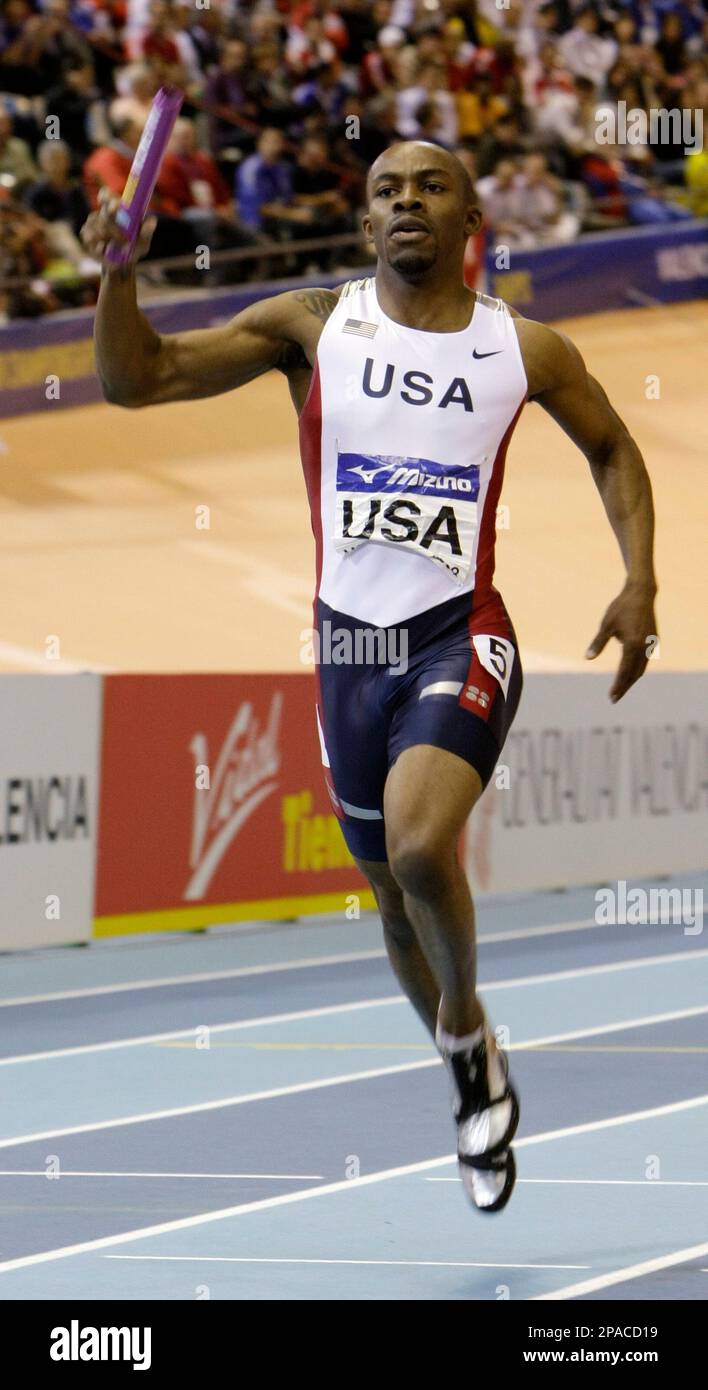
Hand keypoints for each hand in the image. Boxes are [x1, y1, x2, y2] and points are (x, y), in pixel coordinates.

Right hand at [79, 187, 156, 266]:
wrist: (122, 263)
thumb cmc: (135, 246)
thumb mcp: (144, 241)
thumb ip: (147, 231)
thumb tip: (153, 222)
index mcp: (116, 208)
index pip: (106, 195)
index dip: (107, 198)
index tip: (115, 208)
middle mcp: (102, 213)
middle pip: (103, 215)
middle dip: (114, 227)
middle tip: (125, 240)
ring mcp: (92, 223)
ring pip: (98, 229)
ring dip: (111, 241)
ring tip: (120, 249)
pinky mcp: (86, 235)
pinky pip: (90, 240)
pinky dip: (101, 249)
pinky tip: (107, 252)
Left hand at [585, 581, 657, 702]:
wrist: (641, 593)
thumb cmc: (620, 607)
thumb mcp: (606, 625)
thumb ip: (598, 643)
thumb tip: (588, 658)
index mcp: (633, 645)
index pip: (624, 672)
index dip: (618, 686)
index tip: (611, 698)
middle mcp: (644, 647)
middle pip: (634, 674)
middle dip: (624, 687)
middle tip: (614, 698)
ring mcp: (651, 644)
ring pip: (642, 668)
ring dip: (631, 679)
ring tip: (621, 688)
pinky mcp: (654, 640)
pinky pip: (645, 660)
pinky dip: (637, 668)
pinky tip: (630, 671)